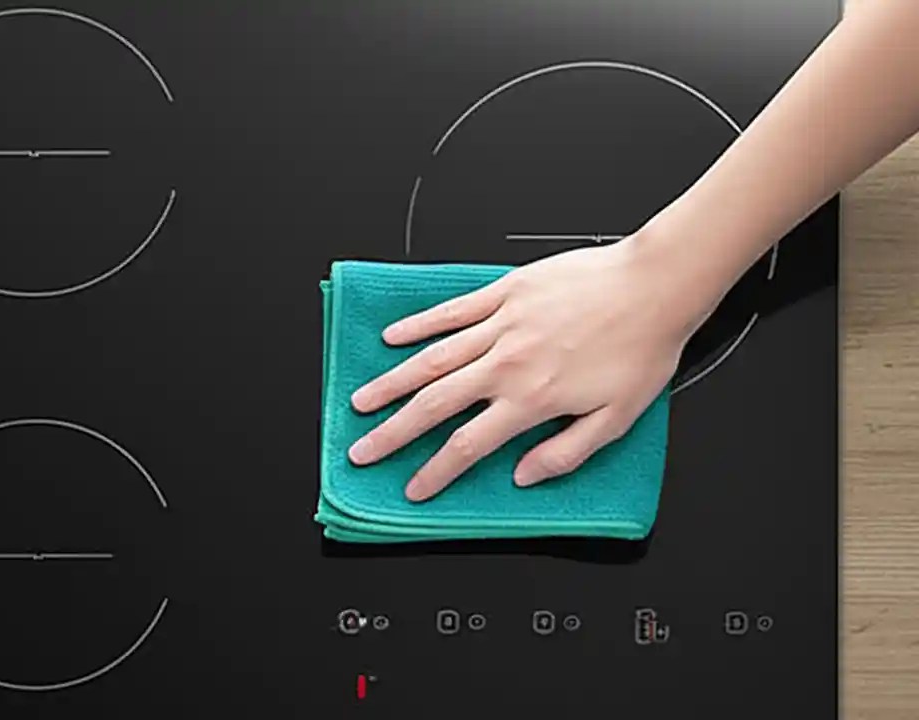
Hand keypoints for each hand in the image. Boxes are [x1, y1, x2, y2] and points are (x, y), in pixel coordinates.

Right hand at [347, 238, 711, 500]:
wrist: (655, 285)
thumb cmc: (642, 348)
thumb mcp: (617, 419)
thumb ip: (565, 453)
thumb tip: (523, 476)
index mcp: (532, 400)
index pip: (468, 445)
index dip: (435, 471)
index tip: (413, 488)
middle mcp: (507, 364)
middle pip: (434, 405)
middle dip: (392, 432)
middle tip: (362, 450)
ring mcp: (502, 325)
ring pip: (432, 359)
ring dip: (392, 383)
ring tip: (361, 401)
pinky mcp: (505, 292)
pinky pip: (452, 312)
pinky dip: (419, 325)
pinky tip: (393, 338)